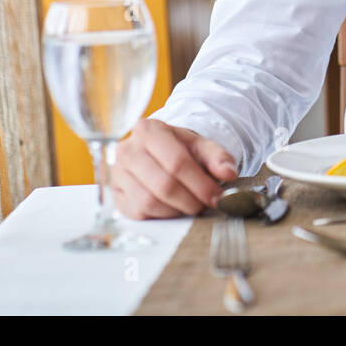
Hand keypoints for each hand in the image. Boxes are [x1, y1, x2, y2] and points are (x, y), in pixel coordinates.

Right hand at [113, 118, 238, 218]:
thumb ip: (218, 157)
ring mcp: (118, 173)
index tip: (217, 197)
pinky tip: (173, 208)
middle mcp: (127, 150)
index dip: (200, 184)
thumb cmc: (180, 149)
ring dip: (176, 210)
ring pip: (149, 202)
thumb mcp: (201, 146)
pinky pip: (138, 213)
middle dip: (190, 201)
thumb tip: (229, 173)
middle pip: (163, 185)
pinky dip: (161, 216)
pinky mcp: (116, 195)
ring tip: (191, 206)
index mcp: (148, 130)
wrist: (158, 152)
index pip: (177, 162)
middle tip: (205, 205)